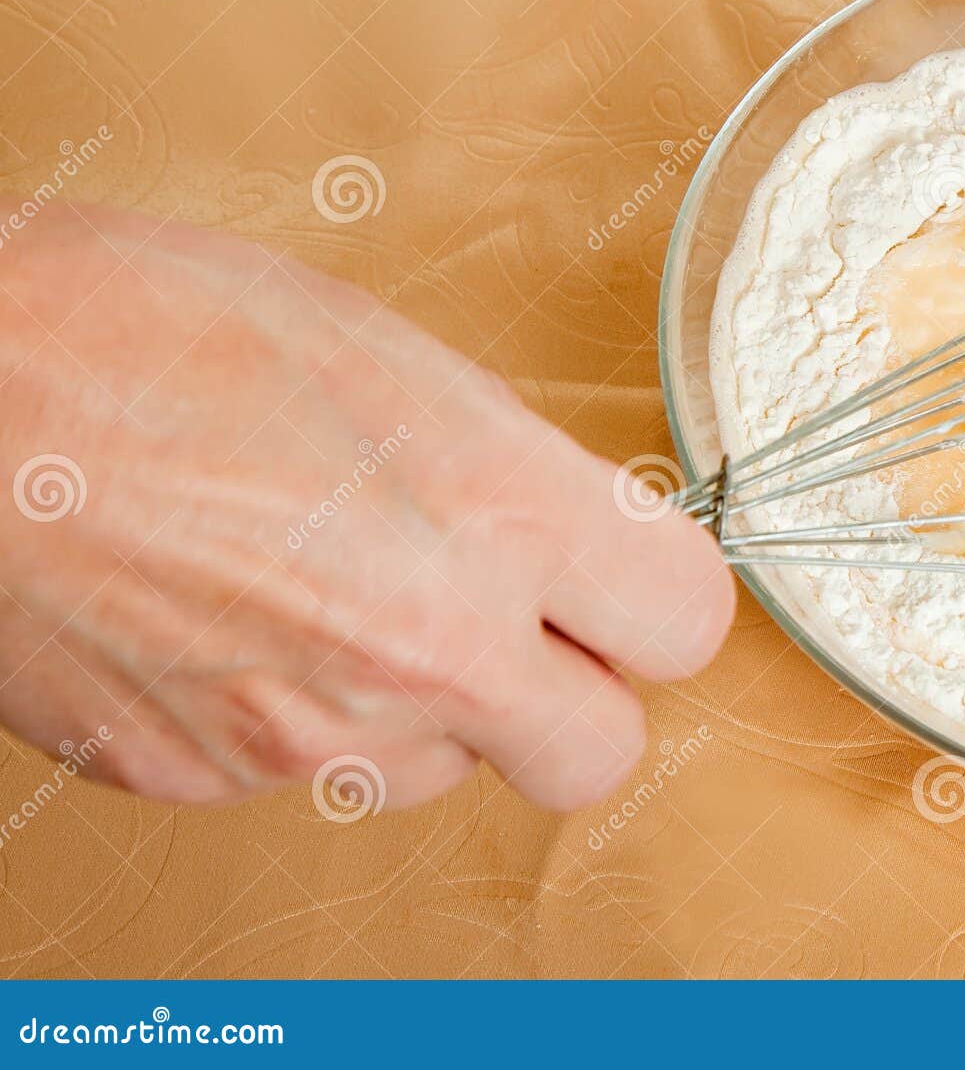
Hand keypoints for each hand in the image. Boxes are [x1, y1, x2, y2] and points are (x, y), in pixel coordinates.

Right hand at [0, 203, 731, 811]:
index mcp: (490, 510)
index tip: (627, 576)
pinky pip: (319, 771)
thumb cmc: (140, 326)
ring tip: (347, 593)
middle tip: (524, 619)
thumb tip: (556, 536)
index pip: (685, 620)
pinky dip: (315, 714)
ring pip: (454, 768)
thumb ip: (502, 468)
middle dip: (581, 690)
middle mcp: (423, 646)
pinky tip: (252, 620)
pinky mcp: (209, 776)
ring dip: (437, 703)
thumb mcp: (383, 354)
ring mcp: (313, 732)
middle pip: (603, 748)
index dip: (659, 597)